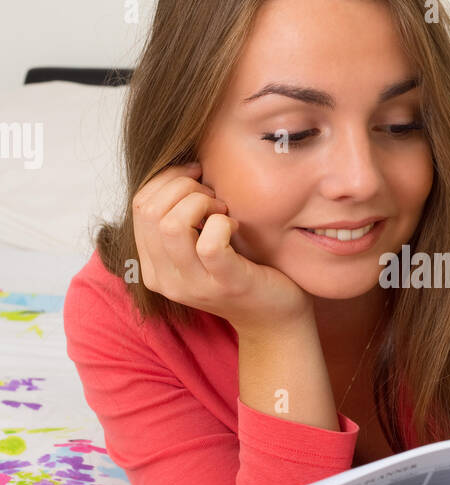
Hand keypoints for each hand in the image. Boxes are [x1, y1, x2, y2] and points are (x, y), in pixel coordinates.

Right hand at [132, 162, 312, 331]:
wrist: (274, 315)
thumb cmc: (239, 268)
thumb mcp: (199, 243)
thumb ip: (180, 216)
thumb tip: (180, 169)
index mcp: (152, 267)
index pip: (139, 206)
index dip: (167, 179)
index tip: (197, 177)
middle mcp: (164, 280)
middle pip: (150, 210)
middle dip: (183, 187)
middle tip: (213, 195)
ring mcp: (193, 286)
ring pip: (171, 224)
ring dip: (200, 202)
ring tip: (221, 209)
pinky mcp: (226, 285)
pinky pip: (210, 242)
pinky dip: (222, 222)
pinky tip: (234, 226)